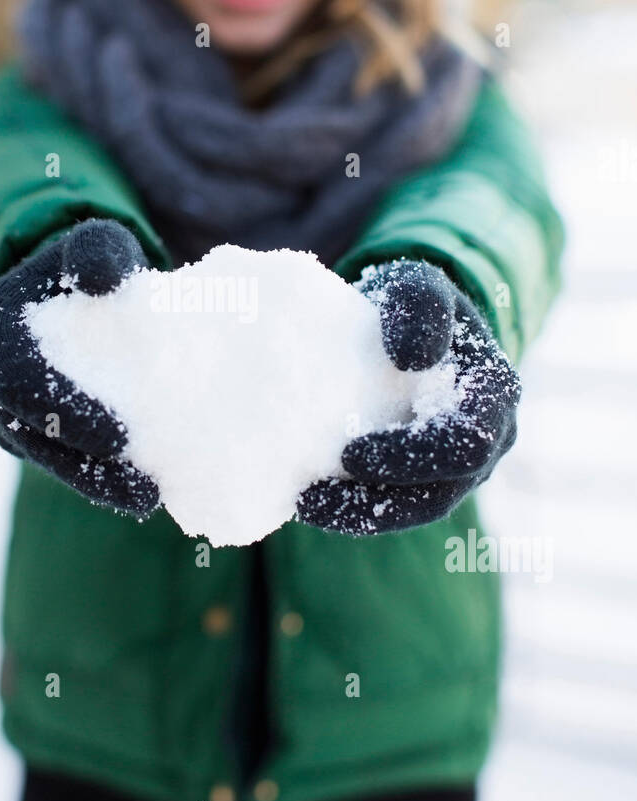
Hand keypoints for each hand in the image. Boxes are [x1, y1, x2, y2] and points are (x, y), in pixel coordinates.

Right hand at [0, 218, 160, 516]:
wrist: (66, 287)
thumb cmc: (90, 264)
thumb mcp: (100, 244)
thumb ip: (101, 250)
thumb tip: (102, 275)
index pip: (19, 383)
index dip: (66, 414)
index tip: (120, 438)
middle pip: (27, 431)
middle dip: (84, 464)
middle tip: (143, 490)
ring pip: (38, 454)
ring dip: (92, 482)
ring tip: (147, 498)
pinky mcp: (12, 429)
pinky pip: (47, 459)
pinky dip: (90, 476)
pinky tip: (135, 489)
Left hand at [295, 259, 520, 535]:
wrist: (402, 324)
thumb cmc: (412, 303)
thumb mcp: (416, 284)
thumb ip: (421, 305)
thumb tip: (414, 358)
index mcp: (495, 395)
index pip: (466, 444)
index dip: (411, 456)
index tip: (350, 452)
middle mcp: (487, 442)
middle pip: (440, 494)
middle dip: (378, 500)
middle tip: (313, 495)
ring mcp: (457, 468)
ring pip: (415, 511)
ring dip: (359, 516)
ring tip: (304, 506)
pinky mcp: (423, 479)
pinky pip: (395, 508)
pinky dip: (353, 511)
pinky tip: (307, 501)